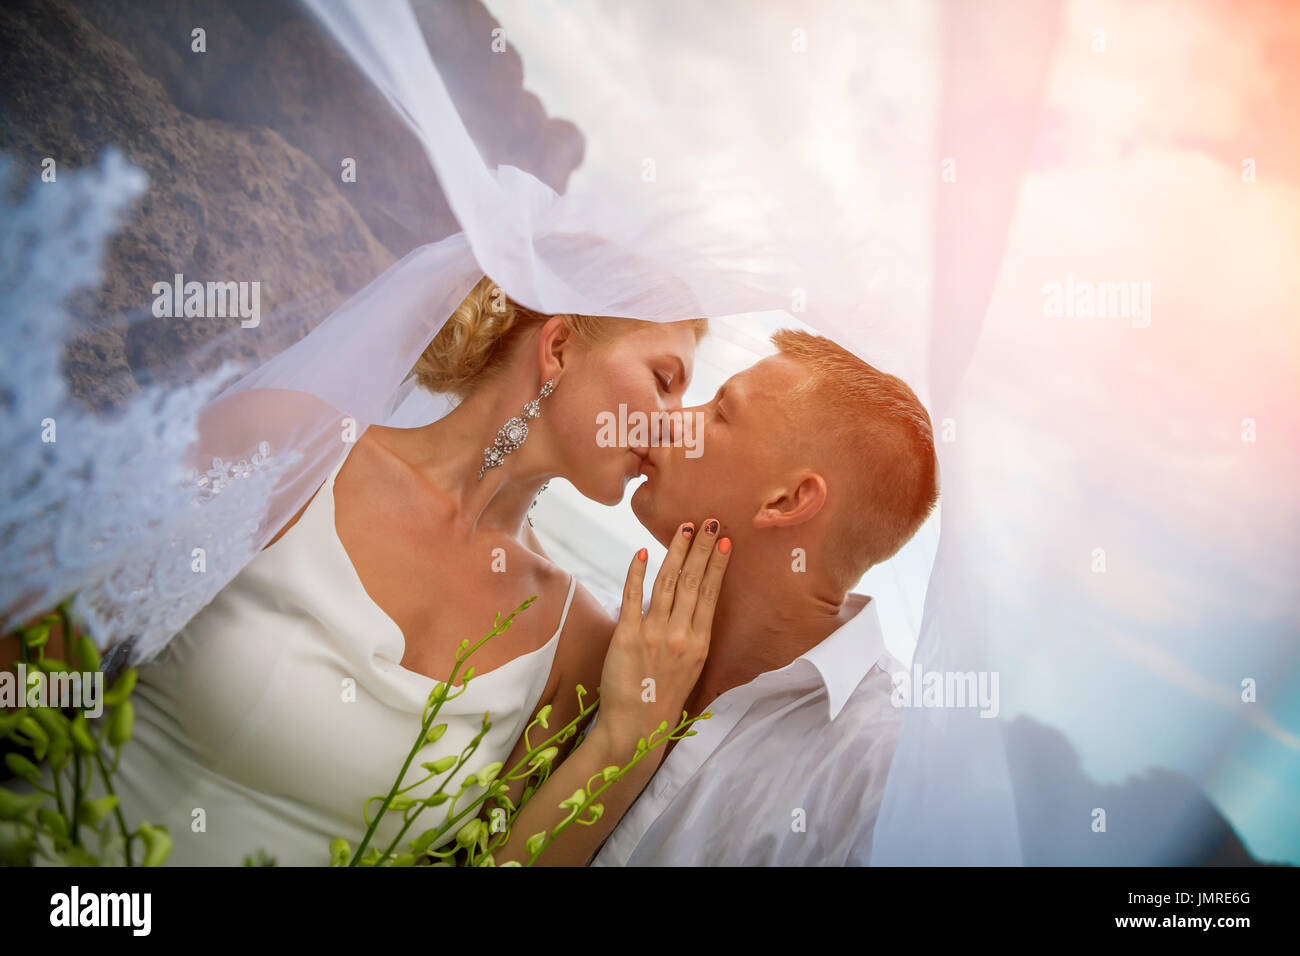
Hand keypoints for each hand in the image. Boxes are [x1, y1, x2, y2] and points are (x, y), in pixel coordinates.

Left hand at [594, 519, 731, 753]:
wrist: (635, 729)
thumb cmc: (663, 698)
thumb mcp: (691, 667)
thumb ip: (691, 635)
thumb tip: (690, 602)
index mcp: (699, 643)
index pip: (710, 593)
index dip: (716, 564)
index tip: (723, 540)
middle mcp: (679, 636)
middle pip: (692, 581)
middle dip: (700, 548)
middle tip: (707, 521)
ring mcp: (652, 635)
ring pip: (667, 583)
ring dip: (675, 552)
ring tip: (682, 528)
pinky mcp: (625, 637)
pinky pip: (632, 597)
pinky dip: (637, 573)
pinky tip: (643, 552)